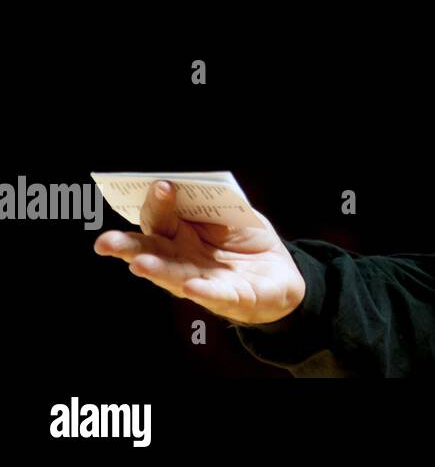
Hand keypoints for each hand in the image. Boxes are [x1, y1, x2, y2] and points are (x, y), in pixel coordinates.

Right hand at [94, 180, 305, 324]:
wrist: (281, 273)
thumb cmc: (247, 241)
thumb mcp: (233, 214)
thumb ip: (213, 204)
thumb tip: (193, 187)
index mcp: (181, 235)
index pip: (161, 219)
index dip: (158, 203)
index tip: (162, 185)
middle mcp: (183, 260)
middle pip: (151, 251)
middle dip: (128, 246)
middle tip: (105, 242)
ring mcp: (202, 280)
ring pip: (174, 276)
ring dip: (157, 270)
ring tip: (140, 264)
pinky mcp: (231, 297)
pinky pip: (215, 295)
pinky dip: (204, 291)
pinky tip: (191, 285)